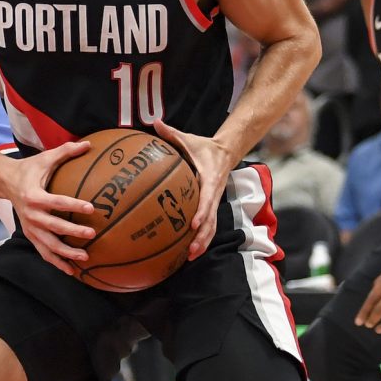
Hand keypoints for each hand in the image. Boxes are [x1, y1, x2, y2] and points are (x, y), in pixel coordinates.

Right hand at [7, 140, 95, 274]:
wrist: (5, 182)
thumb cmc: (29, 169)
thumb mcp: (45, 158)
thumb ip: (66, 151)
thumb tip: (88, 144)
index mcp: (34, 195)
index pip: (57, 201)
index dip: (74, 205)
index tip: (92, 207)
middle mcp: (30, 215)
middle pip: (54, 227)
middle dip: (73, 231)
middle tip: (92, 233)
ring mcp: (29, 228)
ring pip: (48, 245)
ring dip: (66, 253)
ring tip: (85, 257)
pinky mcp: (30, 236)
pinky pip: (44, 252)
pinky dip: (57, 262)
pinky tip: (72, 271)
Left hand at [153, 119, 232, 259]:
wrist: (226, 152)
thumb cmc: (203, 147)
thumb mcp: (189, 139)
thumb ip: (171, 133)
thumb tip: (154, 123)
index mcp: (209, 179)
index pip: (207, 199)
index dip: (201, 212)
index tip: (193, 224)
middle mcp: (214, 194)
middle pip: (211, 220)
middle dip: (202, 237)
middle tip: (191, 251)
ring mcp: (214, 202)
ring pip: (211, 227)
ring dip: (203, 242)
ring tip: (191, 257)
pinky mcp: (212, 206)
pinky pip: (208, 225)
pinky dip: (201, 239)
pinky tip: (190, 251)